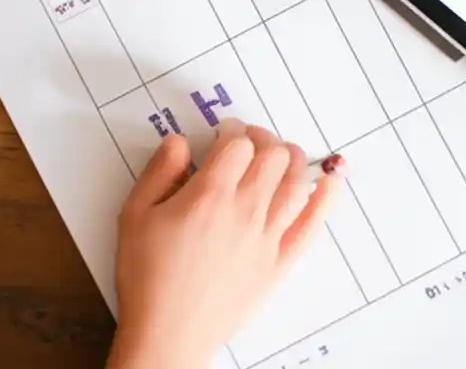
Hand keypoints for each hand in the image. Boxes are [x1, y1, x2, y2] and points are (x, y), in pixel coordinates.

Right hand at [108, 121, 342, 368]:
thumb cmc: (147, 278)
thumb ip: (158, 171)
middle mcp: (245, 211)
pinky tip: (331, 182)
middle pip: (273, 156)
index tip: (223, 134)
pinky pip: (312, 225)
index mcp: (208, 195)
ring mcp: (267, 237)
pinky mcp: (280, 263)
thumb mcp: (134, 215)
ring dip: (293, 159)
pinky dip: (326, 199)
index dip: (232, 131)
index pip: (237, 143)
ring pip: (296, 182)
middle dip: (262, 139)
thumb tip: (179, 143)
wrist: (169, 334)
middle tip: (248, 142)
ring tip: (281, 154)